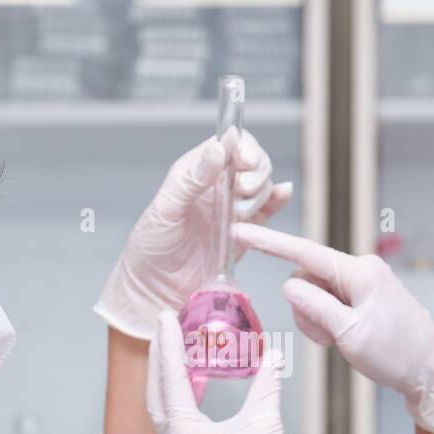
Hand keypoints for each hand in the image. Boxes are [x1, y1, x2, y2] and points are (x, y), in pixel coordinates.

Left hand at [95, 133, 292, 339]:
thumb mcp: (165, 209)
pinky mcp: (246, 231)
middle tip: (242, 191)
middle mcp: (217, 186)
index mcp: (196, 172)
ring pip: (263, 186)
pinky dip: (278, 200)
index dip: (243, 146)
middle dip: (256, 171)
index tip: (243, 161)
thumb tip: (217, 148)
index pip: (229, 143)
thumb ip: (192, 179)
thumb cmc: (151, 248)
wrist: (157, 290)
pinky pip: (269, 210)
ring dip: (259, 196)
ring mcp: (233, 209)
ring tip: (238, 217)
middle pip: (253, 161)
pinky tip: (282, 195)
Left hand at [146, 311, 325, 433]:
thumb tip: (273, 356)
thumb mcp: (266, 425)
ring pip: (161, 409)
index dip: (169, 346)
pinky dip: (175, 398)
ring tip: (170, 348)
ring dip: (165, 378)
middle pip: (157, 393)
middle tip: (163, 326)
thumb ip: (266, 386)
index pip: (172, 381)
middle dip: (160, 358)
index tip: (166, 319)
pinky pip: (172, 423)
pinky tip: (185, 382)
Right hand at [235, 223, 433, 433]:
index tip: (241, 231)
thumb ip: (315, 306)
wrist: (430, 372)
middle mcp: (361, 270)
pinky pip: (330, 302)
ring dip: (316, 320)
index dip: (269, 242)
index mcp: (359, 272)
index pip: (304, 253)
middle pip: (306, 278)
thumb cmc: (396, 355)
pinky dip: (328, 322)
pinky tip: (345, 338)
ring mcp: (363, 283)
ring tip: (341, 340)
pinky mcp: (364, 297)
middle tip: (328, 336)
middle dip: (305, 308)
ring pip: (315, 293)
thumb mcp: (349, 333)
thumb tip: (288, 285)